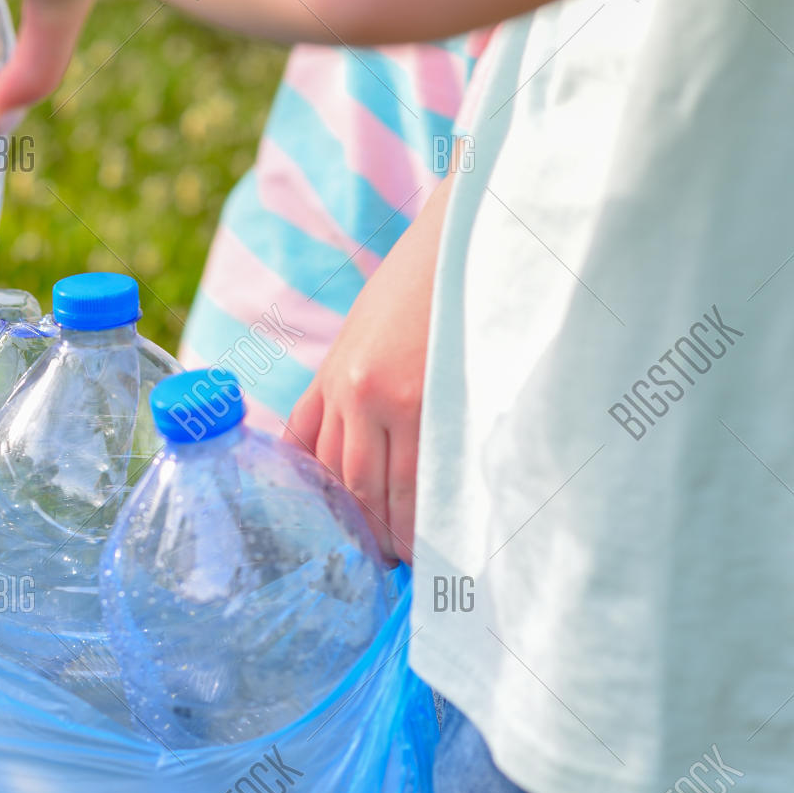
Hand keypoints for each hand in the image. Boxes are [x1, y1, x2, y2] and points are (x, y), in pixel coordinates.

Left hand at [283, 176, 452, 563]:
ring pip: (388, 491)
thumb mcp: (365, 331)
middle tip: (384, 564)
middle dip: (365, 531)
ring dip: (399, 534)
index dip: (332, 507)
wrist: (476, 228)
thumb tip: (327, 454)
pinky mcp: (441, 401)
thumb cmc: (426, 279)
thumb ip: (344, 391)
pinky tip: (443, 536)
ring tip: (415, 561)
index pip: (317, 461)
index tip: (347, 537)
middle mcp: (358, 392)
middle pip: (351, 486)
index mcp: (338, 374)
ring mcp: (399, 399)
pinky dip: (432, 513)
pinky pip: (429, 477)